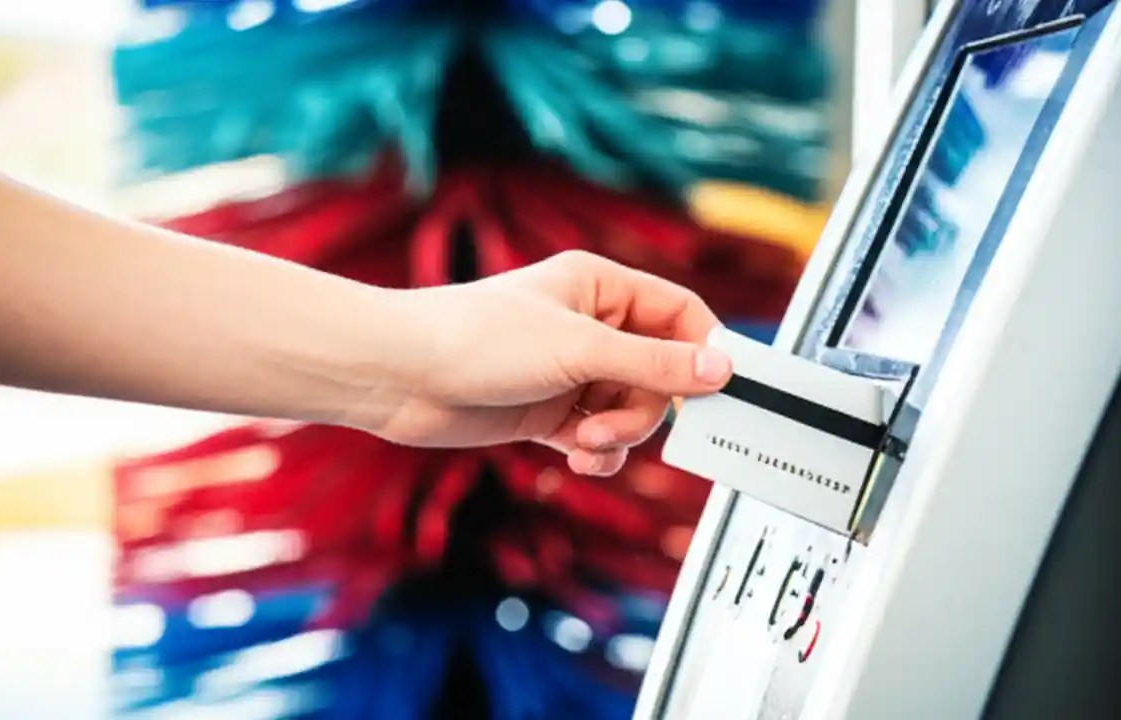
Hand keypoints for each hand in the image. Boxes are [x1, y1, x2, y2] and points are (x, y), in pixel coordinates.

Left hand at [360, 251, 732, 475]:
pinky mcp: (549, 412)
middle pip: (660, 373)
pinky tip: (576, 456)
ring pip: (630, 410)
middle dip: (646, 407)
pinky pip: (598, 436)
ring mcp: (570, 372)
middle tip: (620, 425)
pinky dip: (596, 452)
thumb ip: (654, 363)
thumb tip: (719, 369)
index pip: (680, 314)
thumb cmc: (474, 338)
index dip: (704, 351)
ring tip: (585, 441)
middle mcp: (590, 328)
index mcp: (601, 288)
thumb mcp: (580, 350)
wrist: (401, 378)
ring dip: (618, 434)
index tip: (719, 389)